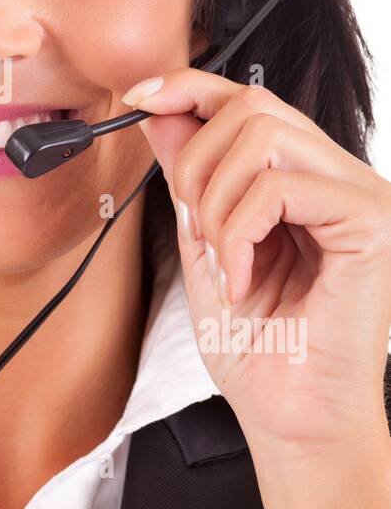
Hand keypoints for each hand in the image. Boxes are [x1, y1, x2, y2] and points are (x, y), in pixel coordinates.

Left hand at [121, 70, 390, 456]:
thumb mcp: (203, 247)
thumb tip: (161, 111)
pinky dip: (241, 233)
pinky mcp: (371, 224)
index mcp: (304, 179)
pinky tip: (245, 280)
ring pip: (263, 136)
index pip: (249, 100)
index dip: (190, 86)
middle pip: (252, 105)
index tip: (140, 97)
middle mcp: (338, 178)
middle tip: (195, 228)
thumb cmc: (259, 350)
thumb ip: (189, 178)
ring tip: (225, 264)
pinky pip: (280, 187)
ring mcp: (360, 197)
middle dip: (195, 161)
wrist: (292, 422)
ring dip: (217, 204)